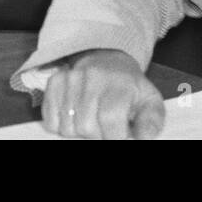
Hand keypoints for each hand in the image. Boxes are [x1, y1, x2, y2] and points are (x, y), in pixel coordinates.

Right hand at [40, 50, 164, 139]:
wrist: (108, 62)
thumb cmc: (129, 89)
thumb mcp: (150, 102)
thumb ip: (151, 123)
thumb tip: (144, 139)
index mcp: (120, 84)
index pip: (110, 119)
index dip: (114, 136)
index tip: (118, 137)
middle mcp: (93, 77)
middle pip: (86, 127)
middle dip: (97, 136)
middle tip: (106, 129)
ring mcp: (71, 79)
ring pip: (67, 127)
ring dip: (80, 133)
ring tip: (92, 120)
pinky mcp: (54, 83)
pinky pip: (50, 121)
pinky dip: (62, 127)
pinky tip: (76, 116)